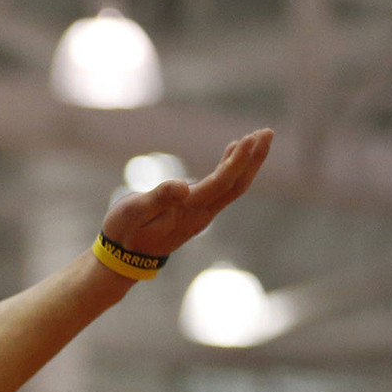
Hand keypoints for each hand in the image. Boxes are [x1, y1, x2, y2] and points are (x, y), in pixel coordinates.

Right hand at [101, 129, 271, 258]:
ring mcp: (201, 214)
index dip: (237, 161)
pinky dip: (231, 168)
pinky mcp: (196, 212)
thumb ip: (157, 199)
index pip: (221, 184)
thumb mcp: (133, 213)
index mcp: (188, 212)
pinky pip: (222, 189)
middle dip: (254, 159)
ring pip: (233, 187)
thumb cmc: (124, 232)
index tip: (250, 139)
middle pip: (237, 185)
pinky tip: (232, 150)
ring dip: (248, 162)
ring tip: (258, 136)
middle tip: (267, 132)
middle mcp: (202, 214)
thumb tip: (183, 186)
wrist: (123, 259)